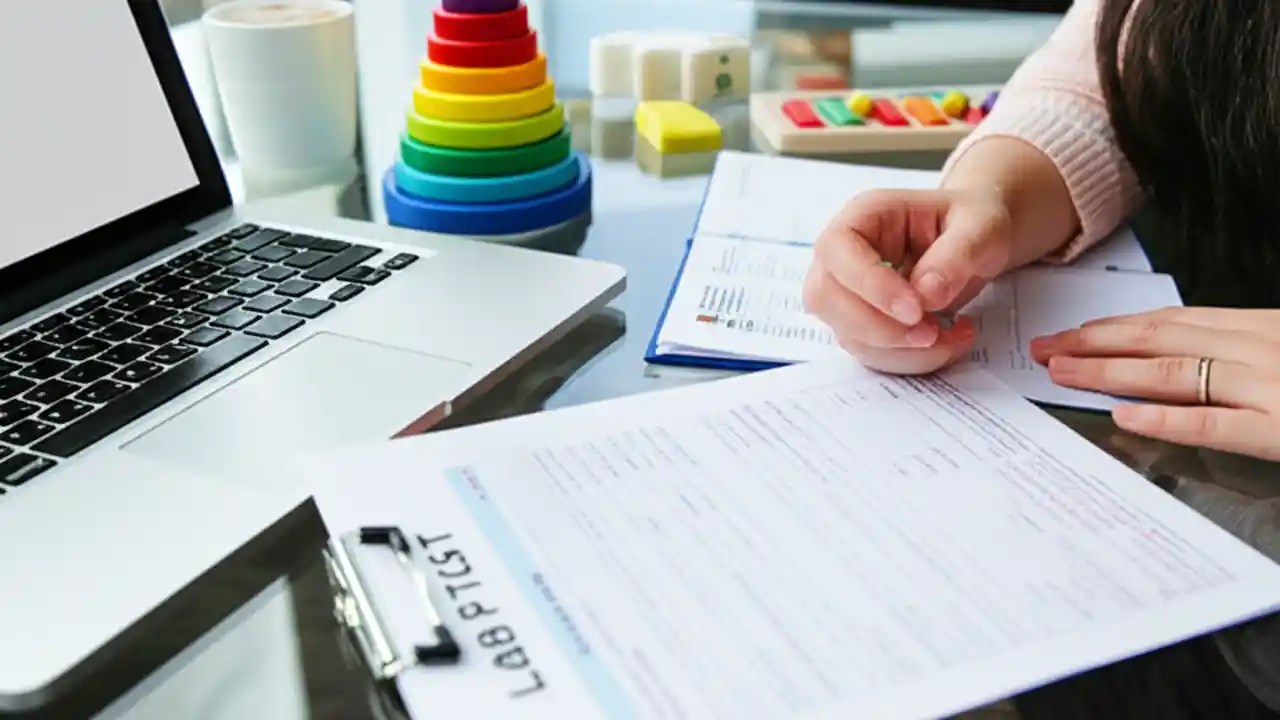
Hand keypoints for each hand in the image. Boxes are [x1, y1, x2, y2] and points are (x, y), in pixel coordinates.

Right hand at [803, 187, 1012, 374]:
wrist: (977, 240)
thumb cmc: (972, 222)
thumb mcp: (979, 227)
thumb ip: (956, 255)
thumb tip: (927, 294)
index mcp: (864, 216)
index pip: (837, 250)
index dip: (869, 285)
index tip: (915, 311)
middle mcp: (844, 254)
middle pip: (825, 298)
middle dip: (880, 328)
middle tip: (932, 333)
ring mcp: (847, 292)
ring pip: (847, 334)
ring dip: (900, 350)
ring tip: (952, 337)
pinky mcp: (862, 323)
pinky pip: (872, 353)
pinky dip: (910, 359)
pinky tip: (946, 342)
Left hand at [1030, 307, 1279, 460]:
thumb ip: (1239, 353)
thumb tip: (1187, 359)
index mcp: (1259, 328)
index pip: (1172, 323)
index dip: (1115, 328)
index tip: (1075, 333)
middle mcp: (1256, 349)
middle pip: (1159, 341)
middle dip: (1094, 344)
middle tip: (1046, 350)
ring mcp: (1267, 386)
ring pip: (1172, 373)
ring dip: (1109, 372)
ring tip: (1063, 374)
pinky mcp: (1279, 427)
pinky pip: (1211, 421)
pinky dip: (1164, 418)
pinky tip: (1124, 417)